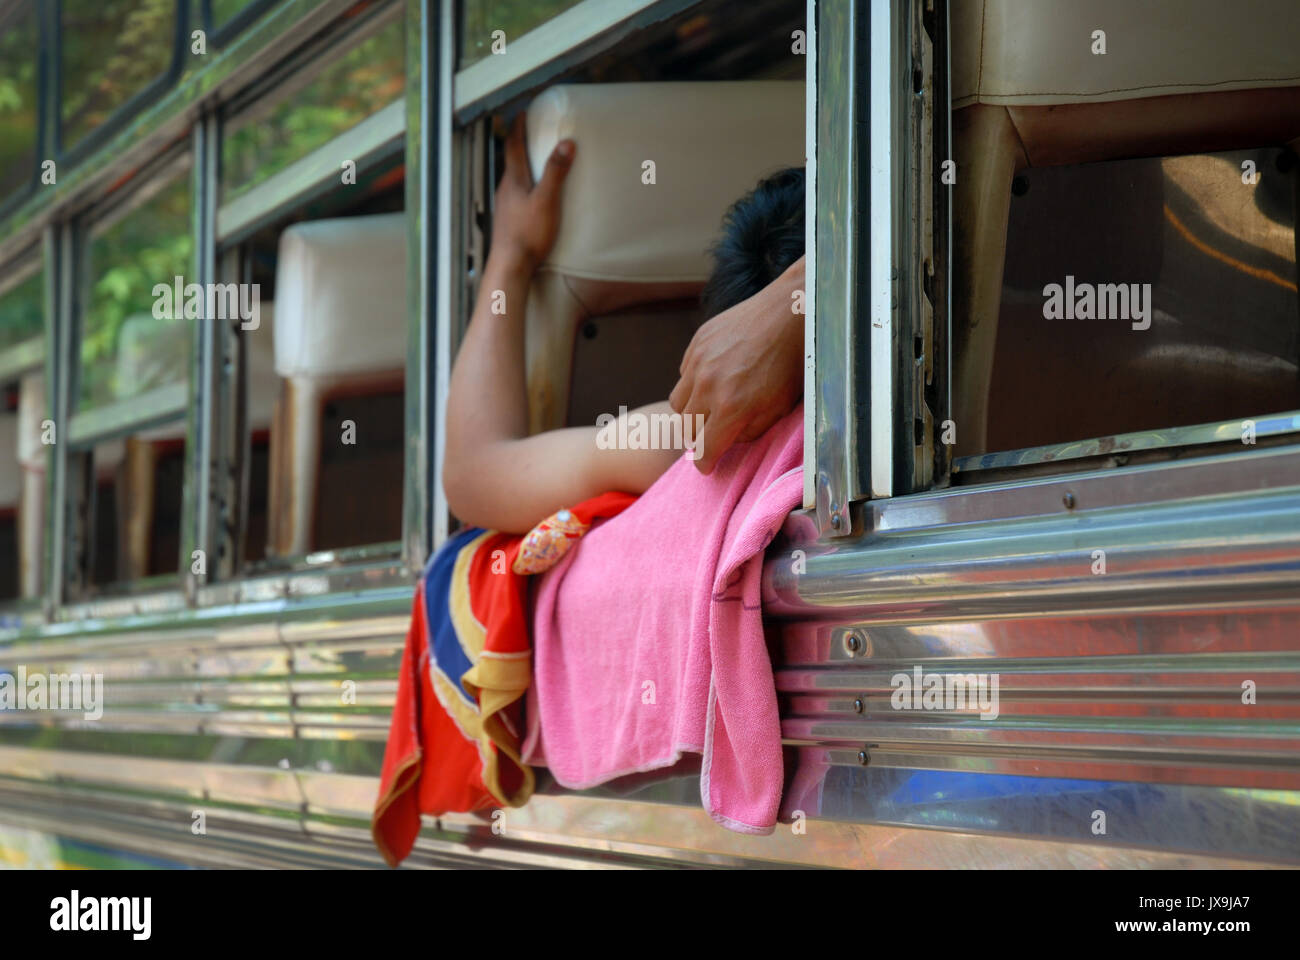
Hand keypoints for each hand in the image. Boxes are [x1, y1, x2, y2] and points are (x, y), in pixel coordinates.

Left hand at [491, 113, 574, 271]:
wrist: (511, 266)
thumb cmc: (529, 234)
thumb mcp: (547, 200)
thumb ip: (556, 172)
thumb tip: (566, 143)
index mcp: (514, 180)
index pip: (513, 146)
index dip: (518, 127)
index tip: (522, 113)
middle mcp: (505, 190)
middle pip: (511, 160)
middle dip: (519, 144)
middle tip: (529, 132)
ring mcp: (505, 206)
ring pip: (512, 179)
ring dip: (521, 166)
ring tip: (533, 161)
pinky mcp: (508, 220)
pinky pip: (515, 195)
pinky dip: (523, 186)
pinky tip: (532, 196)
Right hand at [669, 256, 804, 473]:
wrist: (788, 314)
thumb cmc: (790, 364)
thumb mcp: (779, 408)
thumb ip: (751, 431)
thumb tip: (729, 440)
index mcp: (731, 408)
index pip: (704, 450)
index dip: (705, 463)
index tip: (707, 465)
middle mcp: (708, 387)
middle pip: (685, 429)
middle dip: (696, 439)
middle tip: (709, 438)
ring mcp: (698, 363)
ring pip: (677, 403)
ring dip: (690, 412)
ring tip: (708, 410)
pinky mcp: (696, 344)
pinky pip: (683, 374)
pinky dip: (693, 383)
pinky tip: (713, 379)